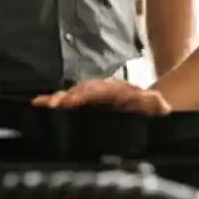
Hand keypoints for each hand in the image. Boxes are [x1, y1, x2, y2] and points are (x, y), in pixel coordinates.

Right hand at [31, 77, 171, 114]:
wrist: (152, 108)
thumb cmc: (152, 109)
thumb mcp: (158, 106)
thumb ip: (156, 103)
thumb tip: (159, 101)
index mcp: (119, 89)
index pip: (99, 89)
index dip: (85, 94)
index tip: (72, 100)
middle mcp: (104, 89)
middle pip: (82, 90)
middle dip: (66, 96)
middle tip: (51, 105)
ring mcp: (95, 96)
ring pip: (74, 94)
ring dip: (58, 99)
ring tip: (42, 104)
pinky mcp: (88, 104)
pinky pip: (70, 101)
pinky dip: (55, 102)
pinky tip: (39, 104)